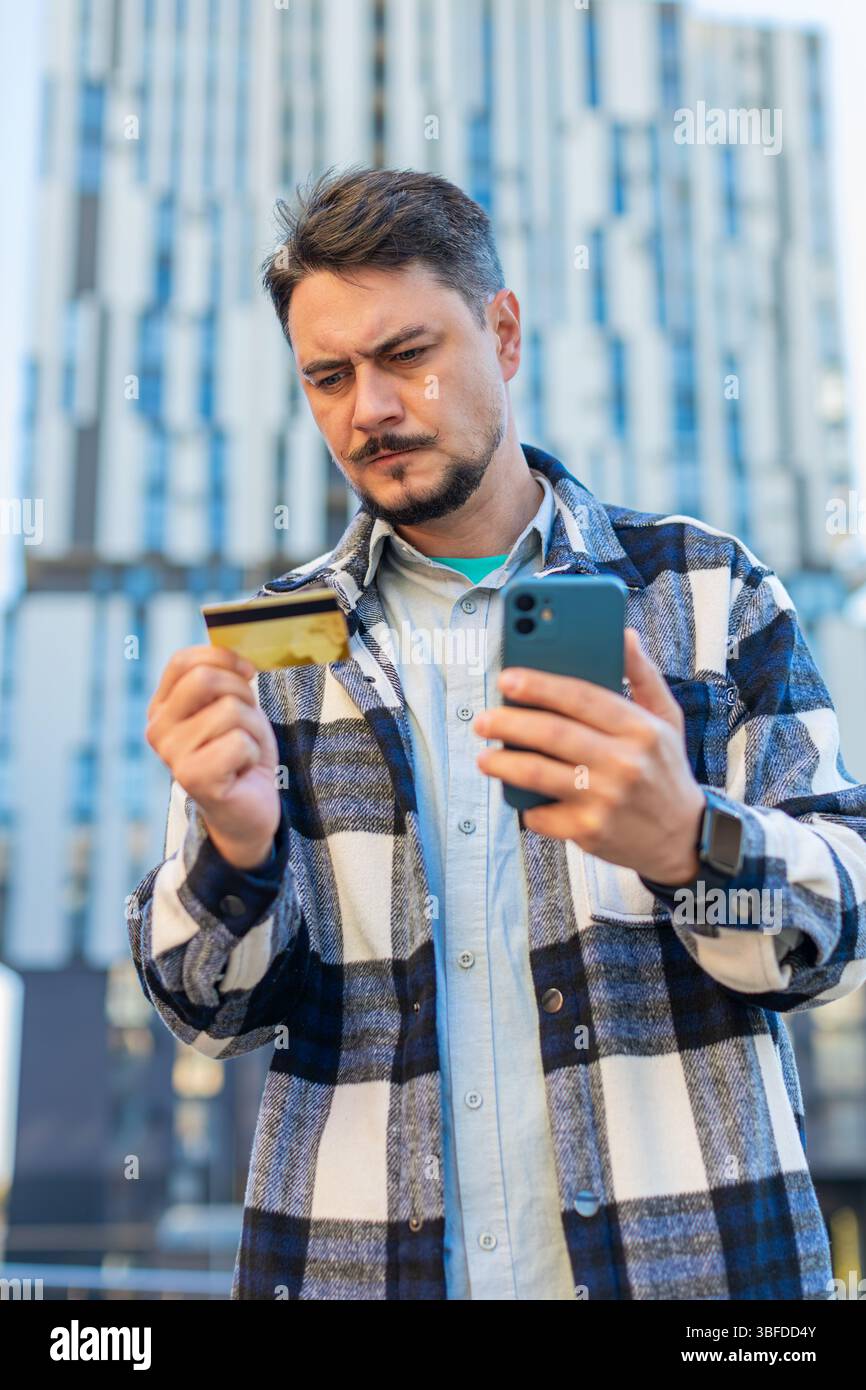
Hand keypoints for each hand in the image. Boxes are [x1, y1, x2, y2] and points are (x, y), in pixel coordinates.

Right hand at [145, 645, 280, 868]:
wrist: (248, 808)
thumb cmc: (239, 752)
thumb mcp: (231, 705)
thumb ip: (224, 677)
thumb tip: (234, 642)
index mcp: (162, 707)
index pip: (184, 661)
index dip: (222, 657)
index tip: (247, 672)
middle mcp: (157, 729)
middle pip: (205, 679)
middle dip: (241, 693)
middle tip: (246, 720)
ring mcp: (171, 755)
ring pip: (230, 711)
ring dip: (252, 729)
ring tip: (243, 750)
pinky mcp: (192, 778)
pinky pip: (238, 742)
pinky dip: (252, 753)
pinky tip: (241, 769)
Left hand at [473, 628, 705, 884]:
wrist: (683, 837)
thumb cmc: (665, 770)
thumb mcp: (666, 718)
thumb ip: (642, 675)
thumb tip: (624, 634)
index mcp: (640, 729)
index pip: (582, 697)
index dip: (540, 685)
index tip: (508, 678)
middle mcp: (624, 763)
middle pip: (553, 733)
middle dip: (509, 722)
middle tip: (482, 719)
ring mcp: (605, 799)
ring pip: (539, 774)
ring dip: (504, 763)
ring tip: (484, 756)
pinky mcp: (590, 831)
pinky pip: (542, 814)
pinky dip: (525, 807)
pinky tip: (517, 796)